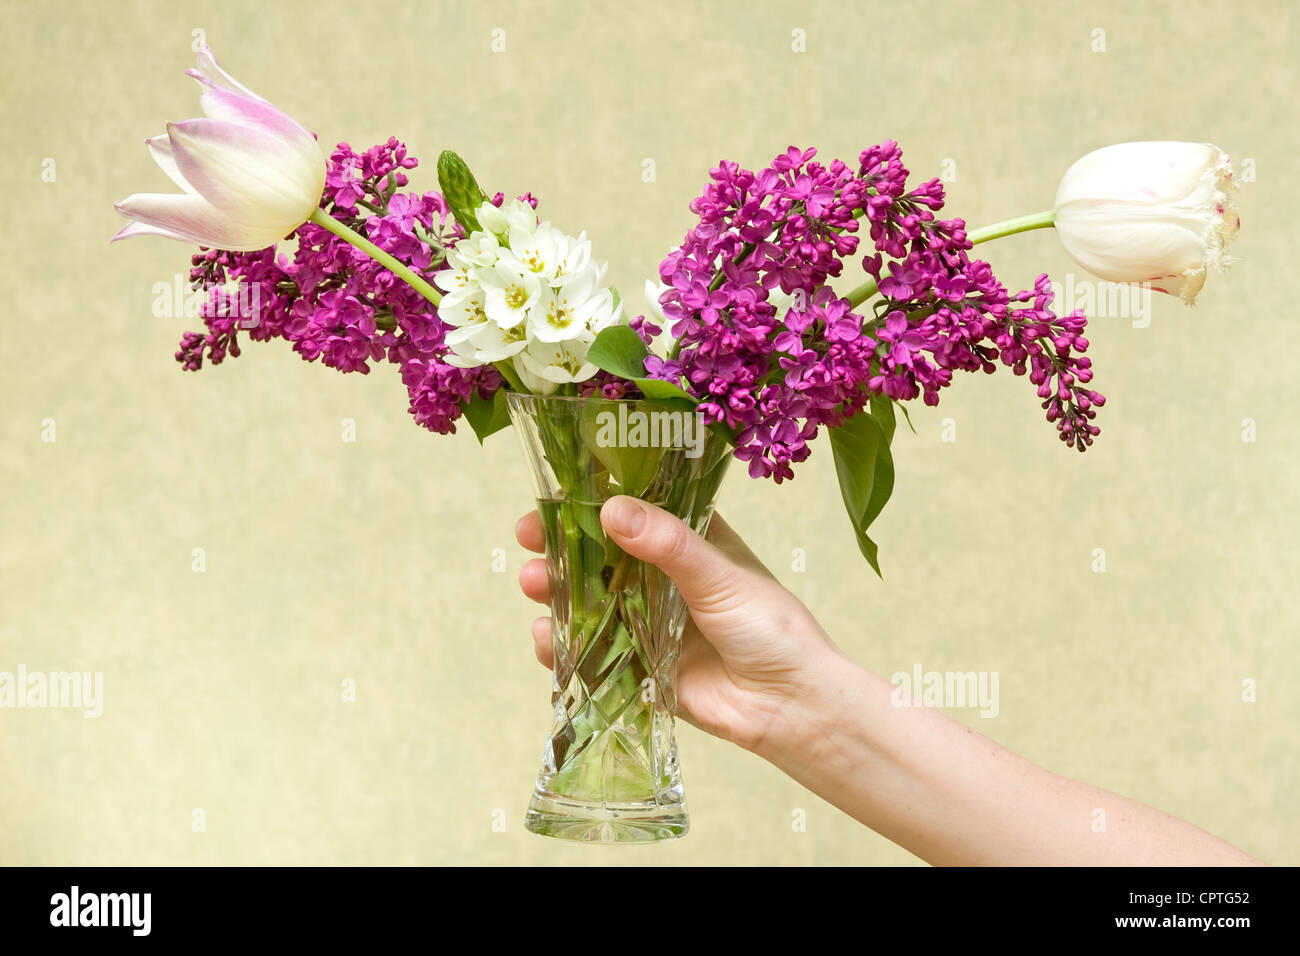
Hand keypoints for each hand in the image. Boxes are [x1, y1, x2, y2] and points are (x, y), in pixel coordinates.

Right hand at [515, 495, 845, 754]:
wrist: (789, 706)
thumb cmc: (770, 627)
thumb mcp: (719, 575)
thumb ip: (667, 545)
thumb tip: (611, 509)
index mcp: (689, 541)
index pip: (634, 508)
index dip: (591, 499)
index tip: (553, 493)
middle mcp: (663, 578)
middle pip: (599, 555)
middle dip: (560, 546)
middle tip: (528, 538)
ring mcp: (647, 622)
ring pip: (588, 602)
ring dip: (555, 592)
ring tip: (533, 585)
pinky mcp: (638, 667)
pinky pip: (592, 653)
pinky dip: (564, 647)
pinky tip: (545, 639)